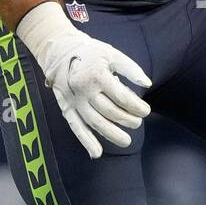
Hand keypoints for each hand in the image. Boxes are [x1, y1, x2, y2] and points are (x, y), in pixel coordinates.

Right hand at [17, 1, 151, 158]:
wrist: (58, 51)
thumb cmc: (90, 52)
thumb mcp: (112, 53)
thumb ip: (130, 68)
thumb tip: (147, 84)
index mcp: (97, 75)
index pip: (121, 97)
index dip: (136, 106)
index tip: (146, 111)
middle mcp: (84, 90)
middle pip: (109, 111)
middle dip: (127, 120)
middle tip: (137, 122)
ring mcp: (74, 101)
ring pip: (95, 123)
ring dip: (111, 134)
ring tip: (126, 141)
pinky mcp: (66, 108)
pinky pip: (76, 127)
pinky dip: (86, 141)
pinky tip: (97, 153)